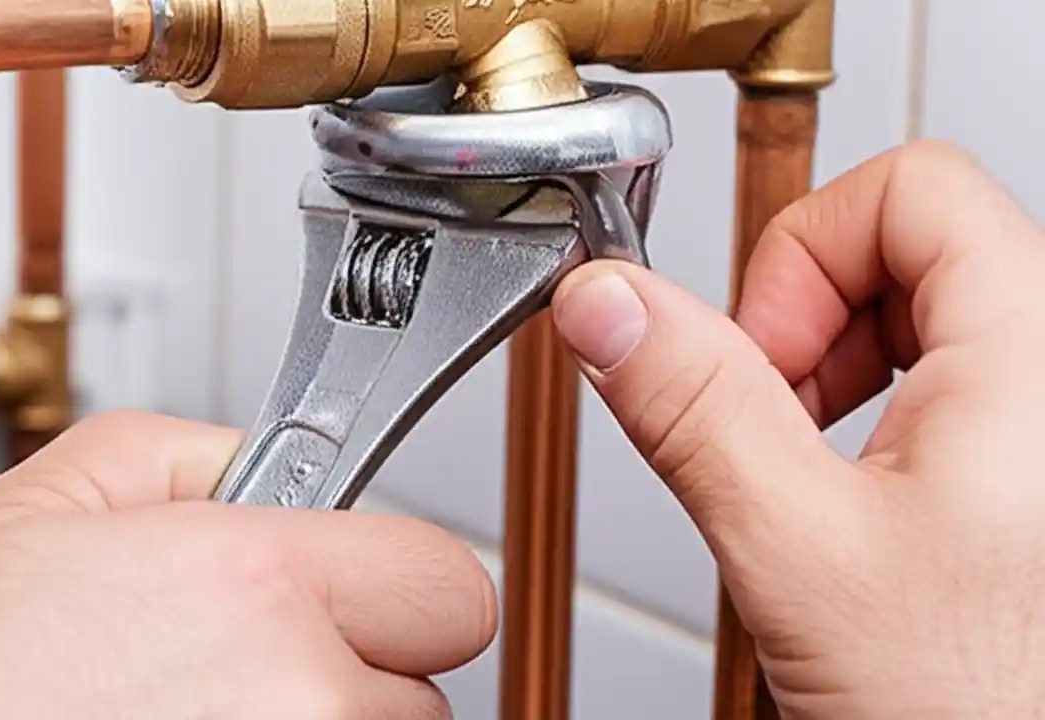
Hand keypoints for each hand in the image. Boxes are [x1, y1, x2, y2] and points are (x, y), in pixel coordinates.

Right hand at [0, 413, 495, 718]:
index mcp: (257, 591)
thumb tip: (271, 468)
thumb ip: (197, 460)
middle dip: (345, 667)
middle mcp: (300, 709)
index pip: (448, 583)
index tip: (349, 589)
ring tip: (186, 718)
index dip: (392, 581)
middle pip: (417, 687)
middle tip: (233, 665)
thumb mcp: (45, 502)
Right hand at [552, 141, 1044, 717]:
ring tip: (804, 479)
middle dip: (804, 327)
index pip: (906, 187)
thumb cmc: (983, 709)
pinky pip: (941, 386)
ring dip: (828, 380)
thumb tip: (607, 306)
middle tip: (773, 428)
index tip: (756, 360)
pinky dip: (866, 422)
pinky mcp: (1023, 470)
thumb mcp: (802, 552)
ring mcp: (1039, 421)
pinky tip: (845, 504)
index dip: (799, 258)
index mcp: (1031, 350)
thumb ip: (692, 409)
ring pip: (915, 318)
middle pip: (906, 246)